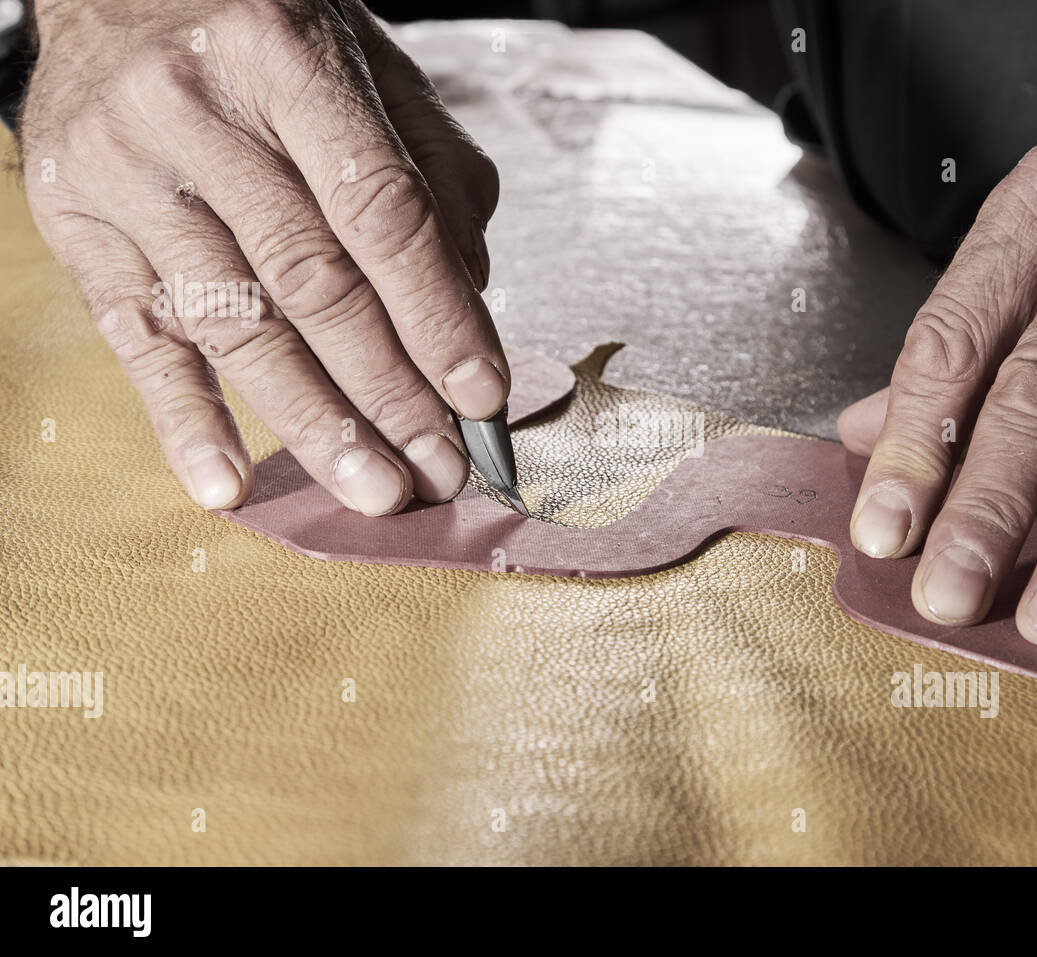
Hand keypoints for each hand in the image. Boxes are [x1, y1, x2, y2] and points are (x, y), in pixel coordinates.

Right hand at [20, 0, 503, 514]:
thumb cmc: (262, 35)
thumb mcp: (369, 69)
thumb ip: (434, 176)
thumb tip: (468, 300)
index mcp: (286, 58)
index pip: (381, 213)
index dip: (437, 315)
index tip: (480, 395)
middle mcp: (196, 110)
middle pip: (312, 282)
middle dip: (388, 392)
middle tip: (440, 467)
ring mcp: (124, 171)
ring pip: (234, 324)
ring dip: (312, 423)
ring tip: (372, 490)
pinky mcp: (74, 224)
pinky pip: (137, 337)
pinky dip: (185, 419)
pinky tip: (229, 483)